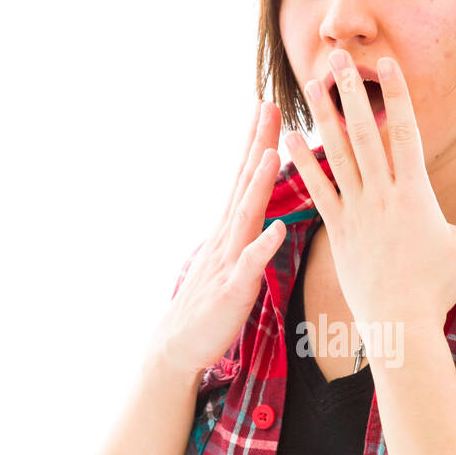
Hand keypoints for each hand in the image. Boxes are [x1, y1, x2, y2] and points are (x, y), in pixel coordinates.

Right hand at [144, 99, 286, 376]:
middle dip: (258, 144)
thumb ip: (248, 237)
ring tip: (272, 153)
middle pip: (244, 183)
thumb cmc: (211, 307)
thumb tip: (267, 215)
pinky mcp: (231, 290)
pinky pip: (249, 266)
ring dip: (259, 184)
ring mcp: (227, 262)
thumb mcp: (233, 265)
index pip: (245, 178)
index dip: (258, 143)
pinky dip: (262, 246)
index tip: (270, 108)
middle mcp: (227, 238)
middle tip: (270, 106)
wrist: (178, 348)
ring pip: (246, 216)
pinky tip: (277, 229)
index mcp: (231, 231)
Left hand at [285, 51, 455, 352]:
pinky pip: (317, 189)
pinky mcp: (337, 230)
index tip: (386, 63)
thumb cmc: (438, 287)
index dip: (396, 94)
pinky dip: (303, 162)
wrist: (400, 326)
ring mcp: (357, 212)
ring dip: (323, 116)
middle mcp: (383, 196)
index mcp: (416, 194)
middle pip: (365, 133)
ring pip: (337, 154)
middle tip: (336, 56)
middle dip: (351, 91)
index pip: (405, 132)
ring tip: (310, 82)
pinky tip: (289, 137)